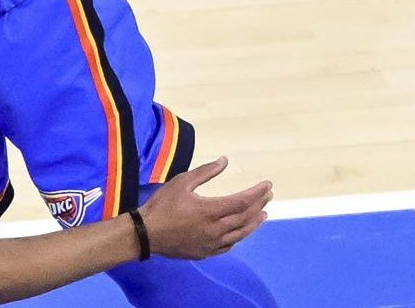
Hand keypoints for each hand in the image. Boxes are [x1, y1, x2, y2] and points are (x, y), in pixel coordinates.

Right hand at [136, 158, 271, 259]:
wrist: (147, 234)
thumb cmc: (163, 205)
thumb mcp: (182, 182)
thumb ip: (205, 171)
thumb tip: (224, 161)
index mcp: (211, 210)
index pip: (242, 201)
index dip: (257, 193)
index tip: (267, 185)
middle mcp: (216, 229)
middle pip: (245, 217)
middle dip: (259, 205)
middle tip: (268, 196)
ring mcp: (212, 244)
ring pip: (240, 234)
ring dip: (254, 223)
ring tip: (263, 215)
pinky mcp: (206, 253)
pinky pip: (229, 246)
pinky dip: (239, 237)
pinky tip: (241, 232)